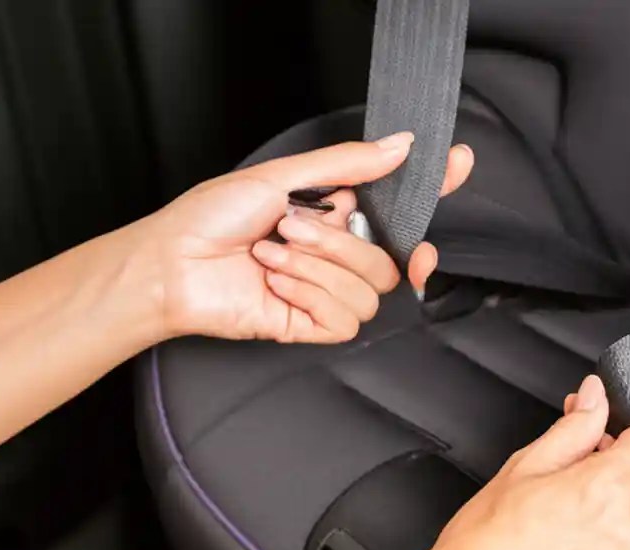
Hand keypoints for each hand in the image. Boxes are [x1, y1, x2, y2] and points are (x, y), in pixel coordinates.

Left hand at [119, 133, 472, 343]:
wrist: (171, 267)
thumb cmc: (210, 218)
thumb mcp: (281, 177)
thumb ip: (348, 164)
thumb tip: (401, 144)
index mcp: (333, 215)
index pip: (400, 209)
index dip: (434, 190)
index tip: (458, 164)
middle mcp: (335, 255)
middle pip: (388, 260)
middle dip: (339, 242)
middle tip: (291, 227)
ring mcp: (323, 293)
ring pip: (370, 290)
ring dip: (317, 269)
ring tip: (272, 256)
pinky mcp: (308, 325)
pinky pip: (345, 319)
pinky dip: (310, 297)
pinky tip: (276, 286)